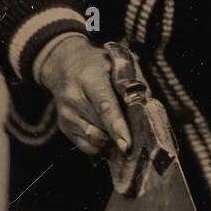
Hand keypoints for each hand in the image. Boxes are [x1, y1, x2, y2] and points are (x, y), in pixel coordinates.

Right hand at [39, 37, 131, 158]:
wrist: (65, 66)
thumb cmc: (97, 65)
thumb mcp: (116, 63)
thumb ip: (133, 83)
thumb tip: (146, 106)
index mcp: (89, 79)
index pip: (105, 106)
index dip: (117, 126)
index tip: (127, 142)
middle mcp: (73, 98)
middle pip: (101, 126)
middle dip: (120, 132)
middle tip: (132, 126)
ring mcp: (66, 114)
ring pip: (95, 139)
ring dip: (110, 138)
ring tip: (116, 125)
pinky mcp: (64, 127)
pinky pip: (87, 147)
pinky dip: (101, 144)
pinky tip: (106, 131)